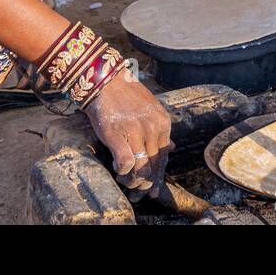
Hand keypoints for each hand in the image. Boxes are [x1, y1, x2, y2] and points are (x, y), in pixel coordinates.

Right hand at [83, 72, 172, 194]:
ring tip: (125, 182)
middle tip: (137, 194)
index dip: (158, 176)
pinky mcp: (116, 135)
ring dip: (133, 180)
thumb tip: (171, 147)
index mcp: (163, 122)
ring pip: (141, 168)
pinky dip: (122, 170)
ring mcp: (135, 131)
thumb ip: (160, 129)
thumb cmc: (125, 95)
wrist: (104, 80)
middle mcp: (152, 128)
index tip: (152, 191)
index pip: (164, 157)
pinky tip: (117, 168)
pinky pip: (125, 162)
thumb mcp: (150, 109)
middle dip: (146, 184)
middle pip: (153, 165)